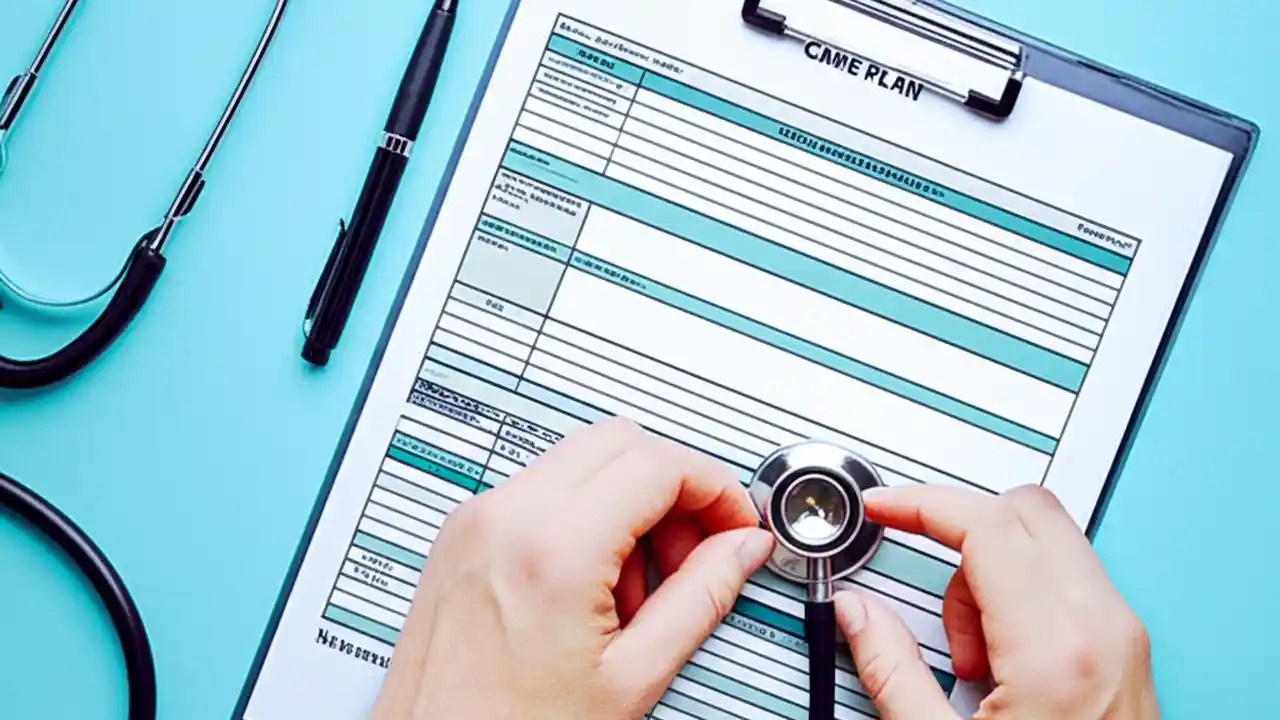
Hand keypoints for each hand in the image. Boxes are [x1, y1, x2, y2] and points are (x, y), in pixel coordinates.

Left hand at [369, 418, 775, 719]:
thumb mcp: (631, 677)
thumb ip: (700, 599)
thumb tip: (740, 548)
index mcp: (551, 549)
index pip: (658, 464)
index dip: (714, 487)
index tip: (734, 524)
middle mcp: (504, 517)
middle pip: (620, 441)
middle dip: (674, 486)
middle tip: (697, 550)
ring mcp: (475, 520)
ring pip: (580, 457)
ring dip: (630, 500)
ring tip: (640, 585)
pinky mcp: (460, 533)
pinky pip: (541, 488)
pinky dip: (586, 514)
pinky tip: (595, 585)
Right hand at [835, 484, 1158, 718]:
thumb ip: (888, 669)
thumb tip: (854, 613)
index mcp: (1057, 649)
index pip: (986, 525)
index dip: (920, 504)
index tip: (883, 507)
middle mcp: (1105, 629)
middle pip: (1026, 513)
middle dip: (963, 535)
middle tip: (933, 601)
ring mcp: (1123, 636)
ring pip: (1047, 541)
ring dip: (992, 571)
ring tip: (971, 656)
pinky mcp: (1125, 650)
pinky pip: (1066, 580)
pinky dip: (1021, 594)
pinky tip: (1000, 662)